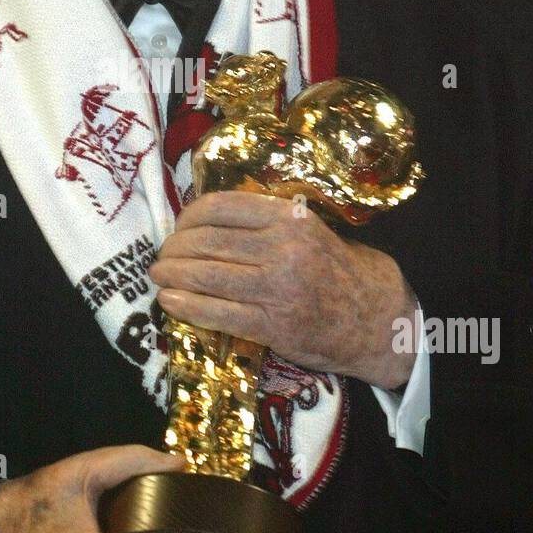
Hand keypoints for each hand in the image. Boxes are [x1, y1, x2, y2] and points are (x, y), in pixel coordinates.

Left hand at [148, 191, 416, 389]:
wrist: (374, 319)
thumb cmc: (335, 269)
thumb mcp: (308, 229)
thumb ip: (265, 221)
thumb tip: (204, 216)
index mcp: (289, 218)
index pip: (220, 207)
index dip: (188, 216)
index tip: (179, 227)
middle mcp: (283, 249)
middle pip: (206, 242)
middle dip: (174, 249)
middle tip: (162, 256)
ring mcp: (277, 288)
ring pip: (205, 276)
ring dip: (172, 275)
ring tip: (158, 275)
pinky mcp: (272, 325)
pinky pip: (216, 313)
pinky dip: (185, 305)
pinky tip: (169, 300)